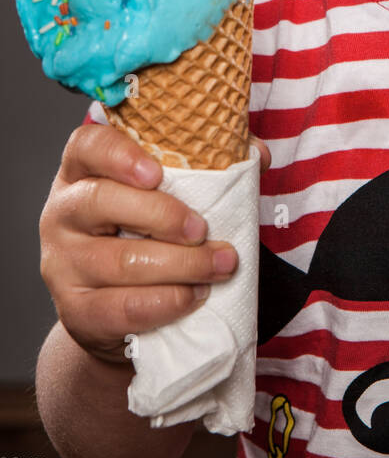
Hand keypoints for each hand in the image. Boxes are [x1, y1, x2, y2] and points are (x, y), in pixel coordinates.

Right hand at [39, 122, 270, 364]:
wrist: (111, 312)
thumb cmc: (144, 235)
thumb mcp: (166, 195)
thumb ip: (207, 167)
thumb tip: (257, 153)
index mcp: (82, 171)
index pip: (87, 145)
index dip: (118, 154)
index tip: (157, 171)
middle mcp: (62, 213)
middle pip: (101, 202)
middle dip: (162, 215)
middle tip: (203, 229)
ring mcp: (63, 264)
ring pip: (120, 261)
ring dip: (181, 264)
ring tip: (220, 265)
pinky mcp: (76, 311)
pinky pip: (123, 307)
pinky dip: (167, 302)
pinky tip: (194, 295)